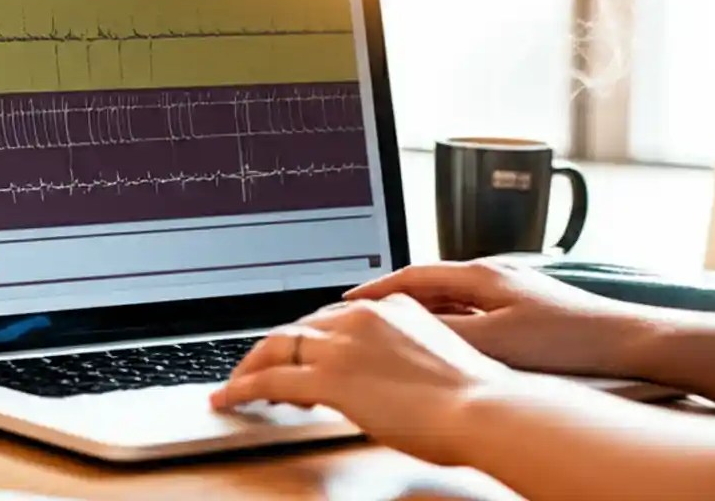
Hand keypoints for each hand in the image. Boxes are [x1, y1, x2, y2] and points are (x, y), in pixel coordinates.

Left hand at [209, 293, 520, 465]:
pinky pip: (270, 378)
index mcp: (393, 306)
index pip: (333, 316)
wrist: (481, 407)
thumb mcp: (439, 357)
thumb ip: (406, 355)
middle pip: (301, 327)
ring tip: (237, 385)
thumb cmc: (473, 395)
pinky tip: (232, 398)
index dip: (309, 337)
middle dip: (276, 349)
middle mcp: (363, 317)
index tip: (299, 351)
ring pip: (278, 346)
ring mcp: (343, 344)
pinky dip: (243, 387)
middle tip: (259, 370)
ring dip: (252, 366)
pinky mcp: (328, 377)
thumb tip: (391, 376)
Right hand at [345, 259, 663, 377]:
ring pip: (450, 297)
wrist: (622, 340)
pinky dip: (447, 320)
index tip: (347, 299)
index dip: (376, 287)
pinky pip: (470, 309)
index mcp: (480, 273)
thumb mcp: (495, 340)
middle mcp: (492, 273)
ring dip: (419, 310)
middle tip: (361, 316)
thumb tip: (405, 330)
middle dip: (392, 298)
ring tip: (393, 329)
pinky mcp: (523, 306)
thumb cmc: (567, 338)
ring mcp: (508, 288)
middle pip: (428, 283)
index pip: (414, 274)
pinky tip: (444, 339)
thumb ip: (447, 333)